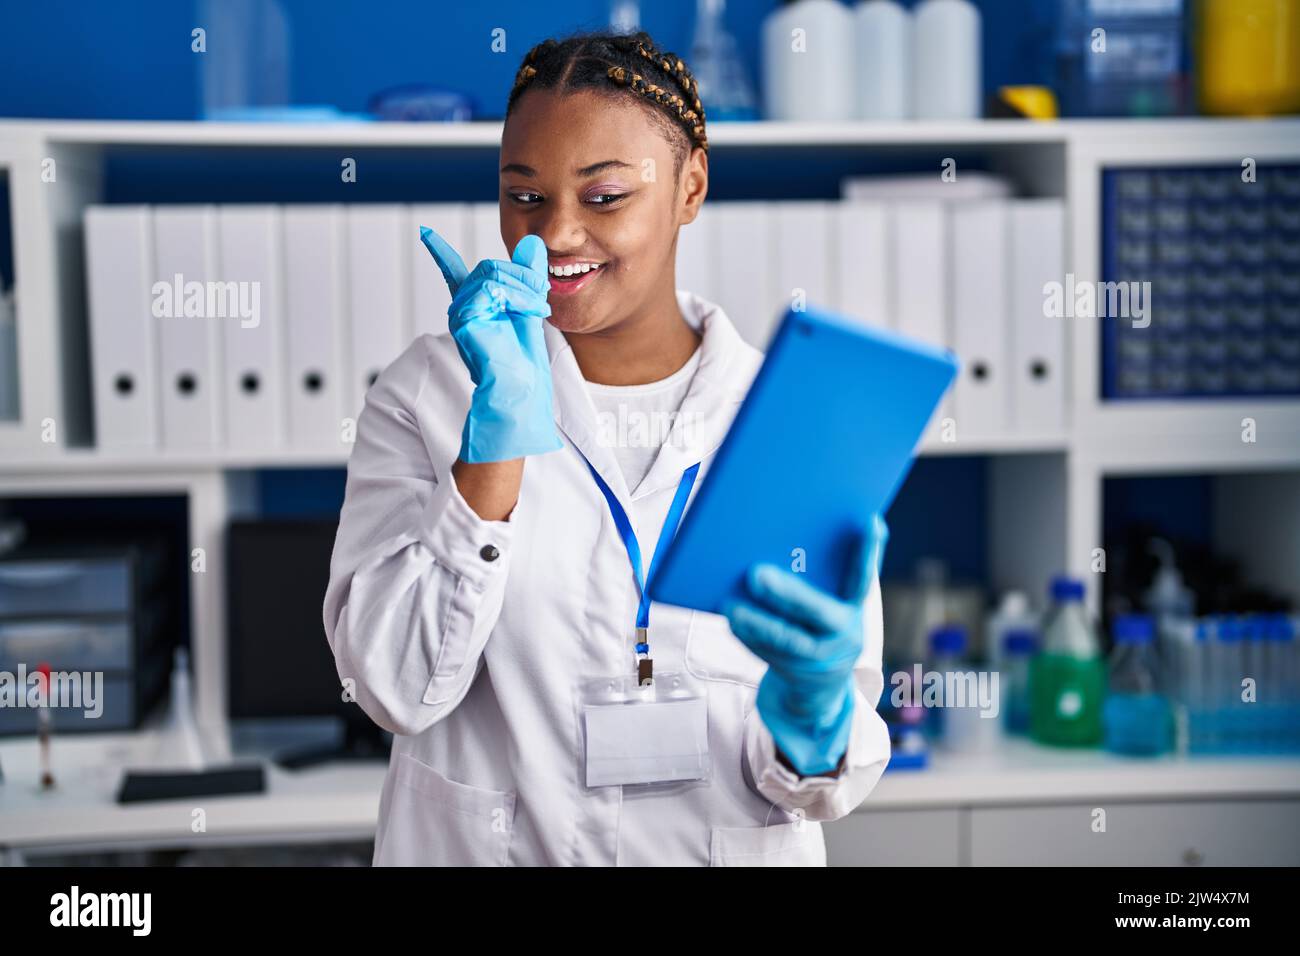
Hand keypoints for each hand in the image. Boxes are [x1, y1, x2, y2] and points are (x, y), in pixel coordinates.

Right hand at [419, 226, 563, 462]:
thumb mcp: (530, 307)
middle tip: (541, 296)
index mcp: (474, 306)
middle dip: (522, 275)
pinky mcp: (464, 318)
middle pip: (489, 267)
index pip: (452, 272)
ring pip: (491, 273)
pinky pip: (491, 287)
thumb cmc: (523, 361)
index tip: (426, 233)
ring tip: (537, 309)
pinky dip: (516, 296)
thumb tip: (532, 244)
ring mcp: (460, 313)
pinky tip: (527, 312)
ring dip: (523, 287)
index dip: (439, 252)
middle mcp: (462, 307)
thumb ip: (528, 276)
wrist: (520, 390)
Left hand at [721, 514, 888, 776]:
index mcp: (855, 605)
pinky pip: (774, 657)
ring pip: (792, 641)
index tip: (871, 521)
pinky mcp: (804, 678)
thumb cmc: (816, 629)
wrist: (820, 689)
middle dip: (787, 593)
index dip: (869, 550)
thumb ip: (815, 583)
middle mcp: (849, 632)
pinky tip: (733, 623)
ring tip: (731, 606)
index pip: (863, 575)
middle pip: (819, 611)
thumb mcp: (827, 605)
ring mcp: (828, 659)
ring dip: (758, 622)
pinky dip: (751, 638)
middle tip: (755, 573)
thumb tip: (772, 552)